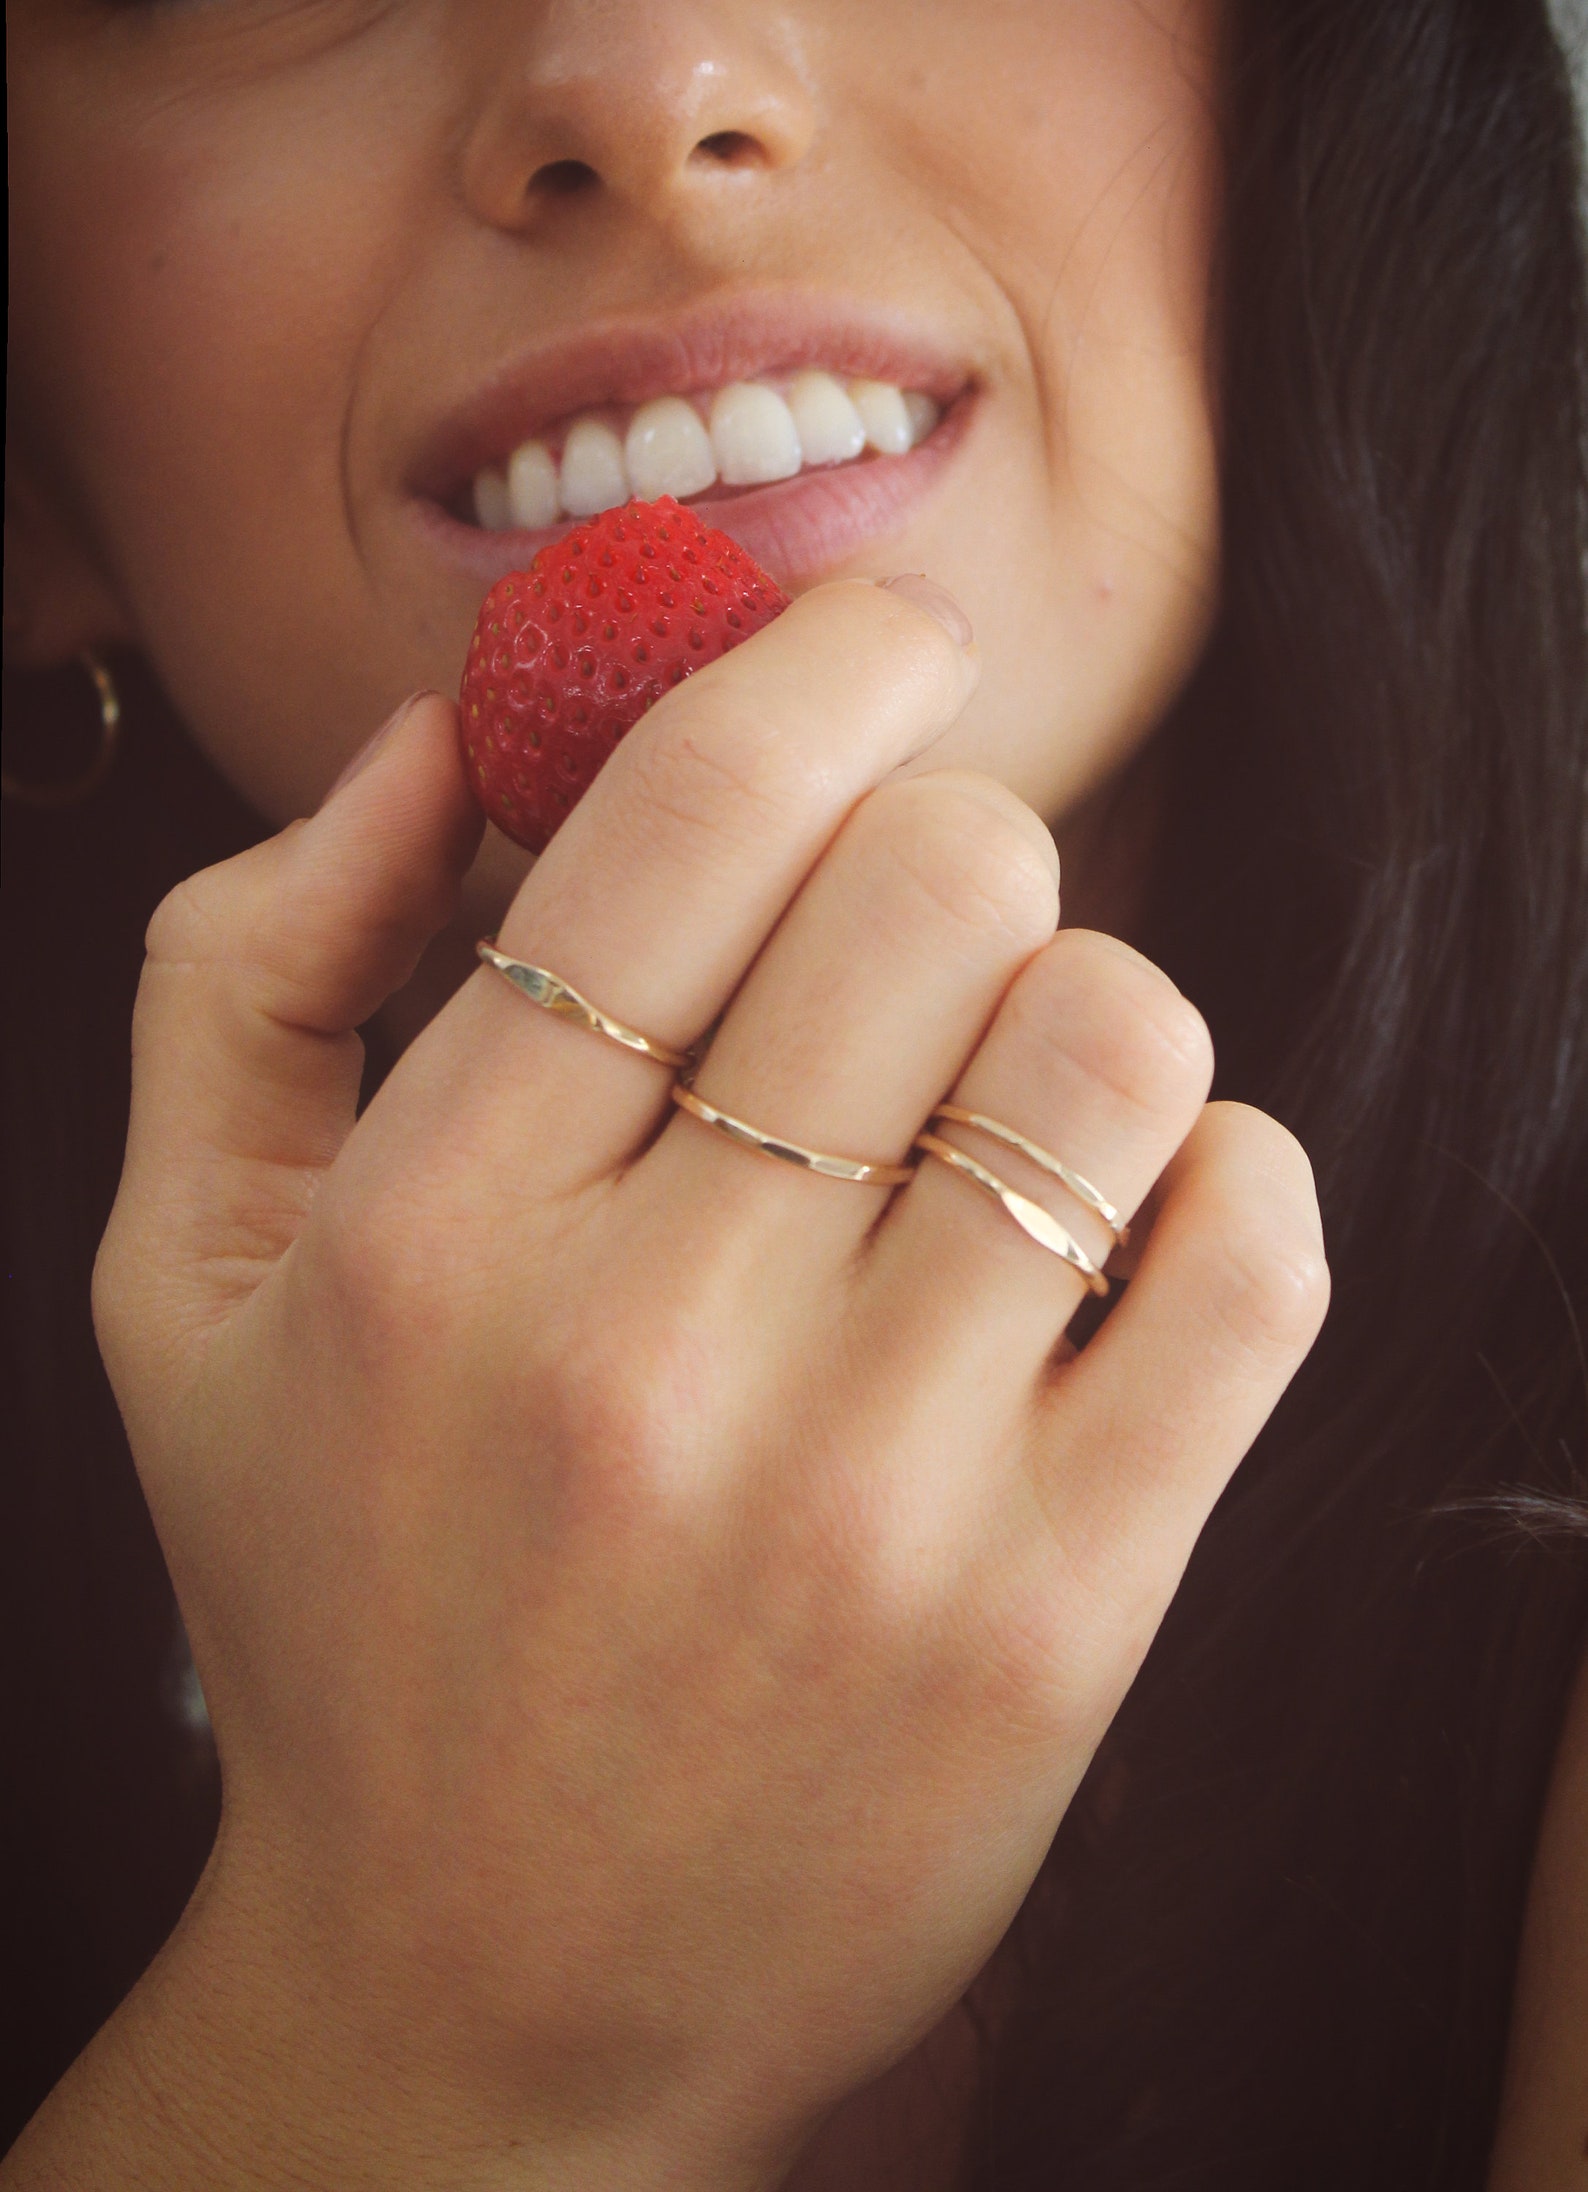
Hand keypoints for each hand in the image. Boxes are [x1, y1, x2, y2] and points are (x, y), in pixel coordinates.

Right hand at [25, 583, 1327, 2188]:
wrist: (479, 1998)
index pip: (694, 815)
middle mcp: (651, 1348)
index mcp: (433, 1231)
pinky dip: (1224, 1173)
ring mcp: (871, 1490)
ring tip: (1001, 1100)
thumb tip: (439, 745)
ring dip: (1086, 1006)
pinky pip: (1249, 1253)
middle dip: (950, 846)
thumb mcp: (178, 1288)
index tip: (881, 650)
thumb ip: (246, 970)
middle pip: (939, 884)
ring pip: (1112, 1041)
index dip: (828, 660)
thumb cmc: (339, 1612)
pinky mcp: (1055, 1612)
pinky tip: (1120, 1220)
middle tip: (914, 932)